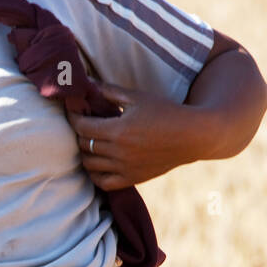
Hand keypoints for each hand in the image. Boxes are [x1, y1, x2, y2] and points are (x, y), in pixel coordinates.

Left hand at [67, 82, 211, 189]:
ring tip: (90, 141)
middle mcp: (119, 152)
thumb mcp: (137, 97)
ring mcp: (125, 168)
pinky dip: (95, 174)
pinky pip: (103, 182)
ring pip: (90, 164)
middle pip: (84, 145)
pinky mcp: (133, 178)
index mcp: (118, 130)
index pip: (82, 126)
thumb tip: (88, 83)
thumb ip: (110, 91)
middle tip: (83, 123)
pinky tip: (97, 163)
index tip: (73, 110)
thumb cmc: (166, 112)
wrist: (192, 136)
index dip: (74, 117)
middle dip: (79, 132)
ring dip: (85, 152)